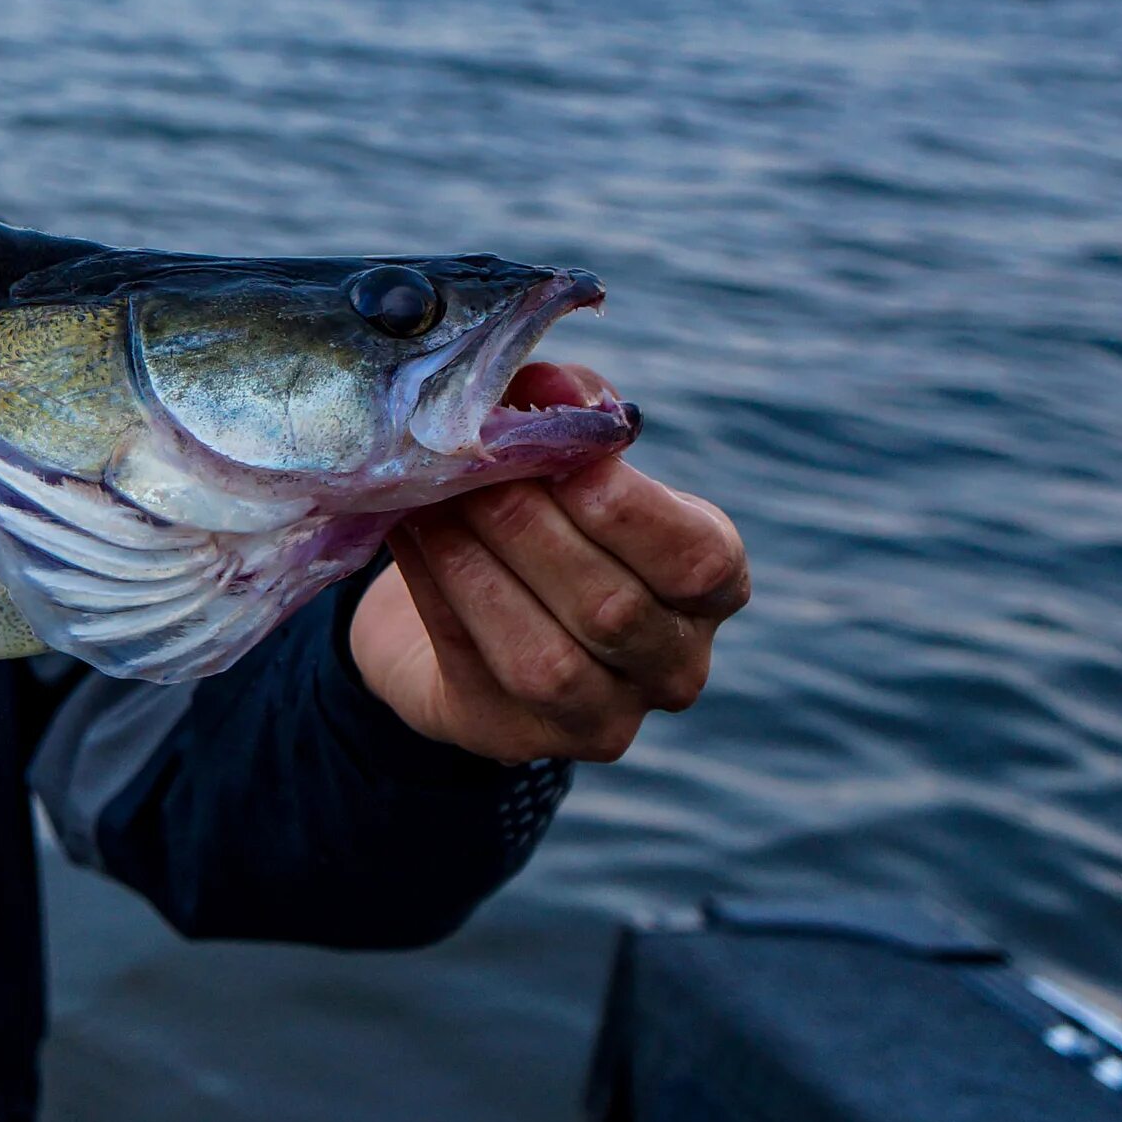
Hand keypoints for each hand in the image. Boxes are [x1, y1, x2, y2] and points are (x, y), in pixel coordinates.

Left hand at [351, 363, 748, 764]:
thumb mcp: (563, 453)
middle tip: (461, 466)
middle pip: (611, 609)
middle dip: (527, 528)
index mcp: (711, 584)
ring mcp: (603, 717)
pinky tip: (409, 540)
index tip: (553, 446)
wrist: (454, 599)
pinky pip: (477, 672)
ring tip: (424, 504)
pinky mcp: (518, 739)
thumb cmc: (535, 510)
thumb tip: (546, 382)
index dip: (624, 505)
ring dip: (475, 569)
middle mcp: (674, 664)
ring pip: (545, 660)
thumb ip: (568, 409)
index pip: (696, 558)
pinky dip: (439, 598)